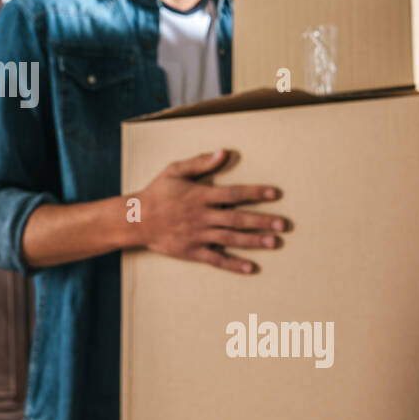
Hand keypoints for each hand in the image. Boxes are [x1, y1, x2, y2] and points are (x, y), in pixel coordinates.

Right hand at [135, 149, 288, 273]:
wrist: (135, 220)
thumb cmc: (157, 192)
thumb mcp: (175, 170)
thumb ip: (200, 162)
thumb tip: (224, 152)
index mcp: (200, 195)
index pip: (233, 193)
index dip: (255, 192)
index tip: (275, 193)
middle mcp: (201, 216)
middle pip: (237, 218)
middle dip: (262, 221)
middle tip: (283, 224)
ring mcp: (198, 235)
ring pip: (230, 239)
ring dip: (253, 241)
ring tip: (274, 243)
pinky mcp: (192, 251)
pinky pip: (216, 259)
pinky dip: (233, 264)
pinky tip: (251, 268)